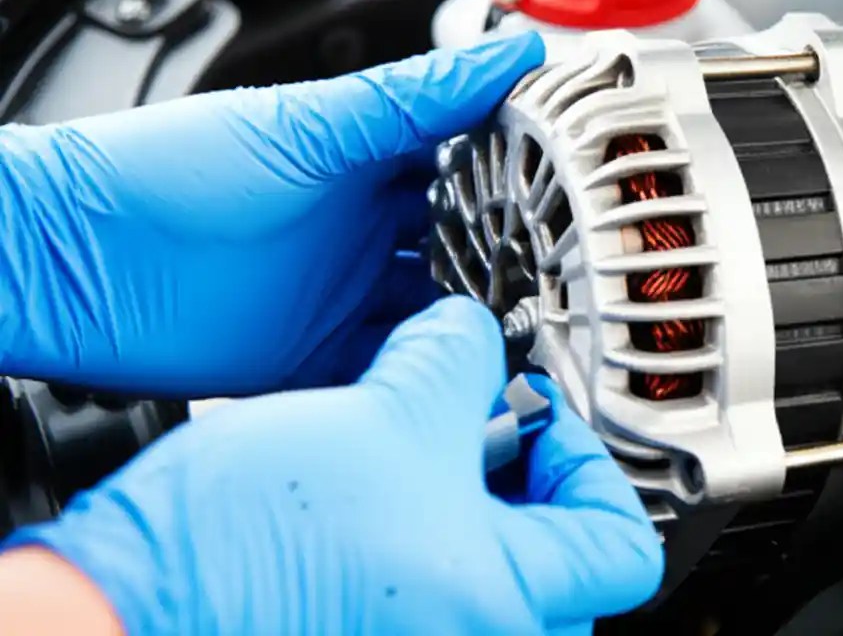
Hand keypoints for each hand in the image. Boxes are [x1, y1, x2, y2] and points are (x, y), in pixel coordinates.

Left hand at [0, 34, 544, 394]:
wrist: (74, 261)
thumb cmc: (171, 174)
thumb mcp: (314, 126)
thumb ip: (416, 97)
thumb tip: (511, 53)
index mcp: (366, 164)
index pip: (465, 166)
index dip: (520, 178)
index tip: (573, 191)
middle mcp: (362, 231)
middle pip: (463, 248)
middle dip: (513, 261)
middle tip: (565, 277)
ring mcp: (343, 297)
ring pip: (438, 312)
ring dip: (480, 322)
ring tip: (531, 330)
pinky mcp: (318, 359)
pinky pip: (395, 369)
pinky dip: (432, 375)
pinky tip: (467, 377)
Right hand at [2, 297, 663, 633]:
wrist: (118, 612)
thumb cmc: (240, 551)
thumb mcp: (383, 415)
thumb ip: (458, 360)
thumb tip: (476, 337)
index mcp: (505, 609)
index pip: (620, 544)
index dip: (592, 462)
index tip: (543, 416)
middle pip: (561, 565)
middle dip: (525, 481)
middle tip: (479, 426)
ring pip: (488, 578)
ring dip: (464, 504)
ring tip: (407, 448)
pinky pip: (426, 598)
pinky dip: (418, 540)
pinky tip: (366, 489)